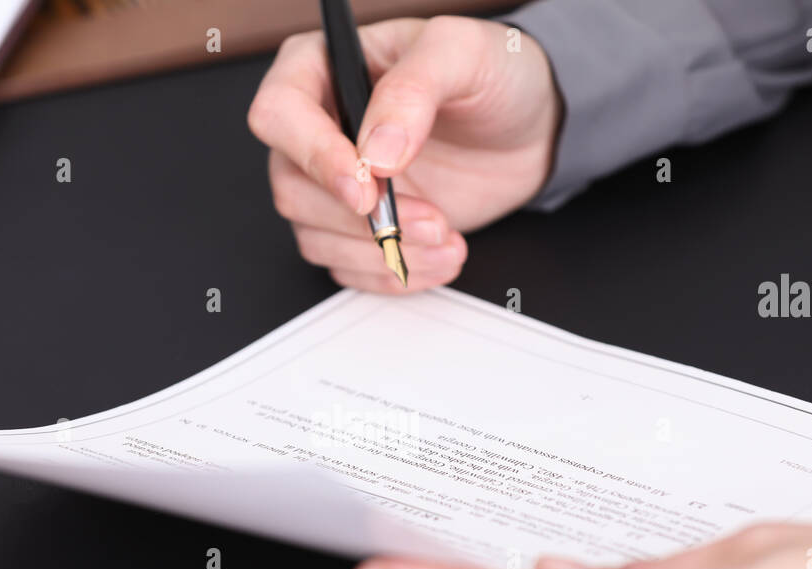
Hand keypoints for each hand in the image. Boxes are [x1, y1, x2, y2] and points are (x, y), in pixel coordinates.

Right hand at [248, 16, 560, 293]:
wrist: (532, 128)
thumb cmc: (494, 74)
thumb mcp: (462, 53)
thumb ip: (413, 89)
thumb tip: (375, 151)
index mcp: (321, 66)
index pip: (279, 115)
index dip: (315, 157)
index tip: (367, 189)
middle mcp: (318, 128)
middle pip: (293, 188)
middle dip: (364, 219)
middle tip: (431, 218)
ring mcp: (335, 184)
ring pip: (316, 236)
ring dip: (384, 253)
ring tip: (447, 236)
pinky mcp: (358, 228)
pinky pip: (348, 267)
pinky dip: (394, 272)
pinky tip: (439, 254)